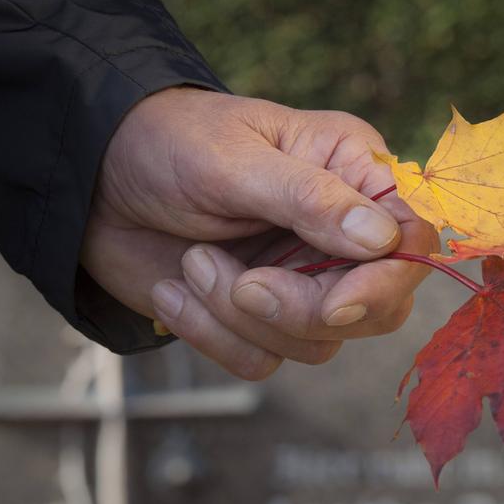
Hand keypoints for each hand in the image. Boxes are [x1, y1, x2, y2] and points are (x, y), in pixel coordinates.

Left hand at [81, 87, 436, 378]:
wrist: (88, 178)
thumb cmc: (166, 142)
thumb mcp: (235, 161)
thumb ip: (311, 201)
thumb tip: (385, 240)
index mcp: (354, 173)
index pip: (414, 239)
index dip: (388, 281)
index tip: (337, 304)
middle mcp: (340, 232)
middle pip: (375, 308)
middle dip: (302, 310)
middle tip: (242, 283)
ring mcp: (301, 279)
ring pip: (315, 343)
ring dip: (240, 316)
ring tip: (192, 263)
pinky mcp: (258, 318)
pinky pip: (262, 361)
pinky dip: (211, 334)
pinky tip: (175, 289)